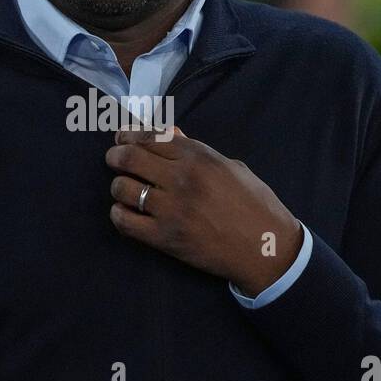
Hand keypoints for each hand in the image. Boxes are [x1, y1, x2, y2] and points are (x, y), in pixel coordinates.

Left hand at [105, 126, 303, 296]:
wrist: (266, 248)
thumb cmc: (254, 204)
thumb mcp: (231, 167)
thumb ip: (197, 150)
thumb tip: (170, 133)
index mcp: (199, 157)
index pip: (151, 137)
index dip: (129, 136)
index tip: (121, 139)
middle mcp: (181, 178)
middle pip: (130, 158)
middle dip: (115, 156)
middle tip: (114, 160)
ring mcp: (172, 209)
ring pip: (123, 188)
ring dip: (118, 186)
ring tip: (123, 189)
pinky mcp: (165, 238)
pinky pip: (125, 222)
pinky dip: (118, 214)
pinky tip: (124, 213)